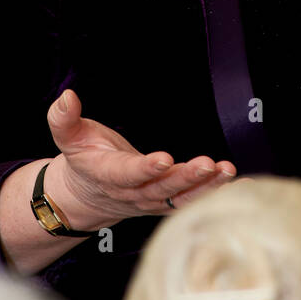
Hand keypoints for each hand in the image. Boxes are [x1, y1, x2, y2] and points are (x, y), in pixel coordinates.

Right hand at [43, 88, 238, 229]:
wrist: (88, 195)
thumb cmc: (84, 159)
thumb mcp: (68, 137)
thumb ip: (63, 119)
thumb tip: (66, 97)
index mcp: (108, 175)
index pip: (127, 174)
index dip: (145, 168)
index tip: (164, 159)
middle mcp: (133, 193)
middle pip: (161, 189)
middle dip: (186, 177)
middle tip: (207, 164)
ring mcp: (152, 201)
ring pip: (181, 198)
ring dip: (206, 186)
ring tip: (227, 171)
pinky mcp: (167, 202)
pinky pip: (192, 200)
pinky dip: (215, 192)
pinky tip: (237, 182)